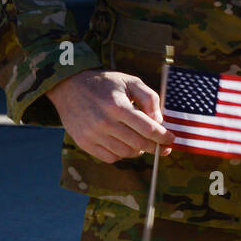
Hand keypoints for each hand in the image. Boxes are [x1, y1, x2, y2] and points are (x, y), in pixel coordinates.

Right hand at [47, 70, 171, 162]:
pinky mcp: (83, 143)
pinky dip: (121, 155)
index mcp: (118, 106)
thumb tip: (159, 121)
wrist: (70, 87)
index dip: (163, 137)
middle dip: (155, 147)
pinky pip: (109, 158)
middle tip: (163, 147)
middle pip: (138, 144)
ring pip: (125, 153)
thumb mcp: (131, 82)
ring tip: (142, 143)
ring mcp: (92, 135)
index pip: (148, 129)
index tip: (171, 140)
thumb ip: (149, 98)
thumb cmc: (106, 83)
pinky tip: (125, 144)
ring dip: (138, 151)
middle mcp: (104, 123)